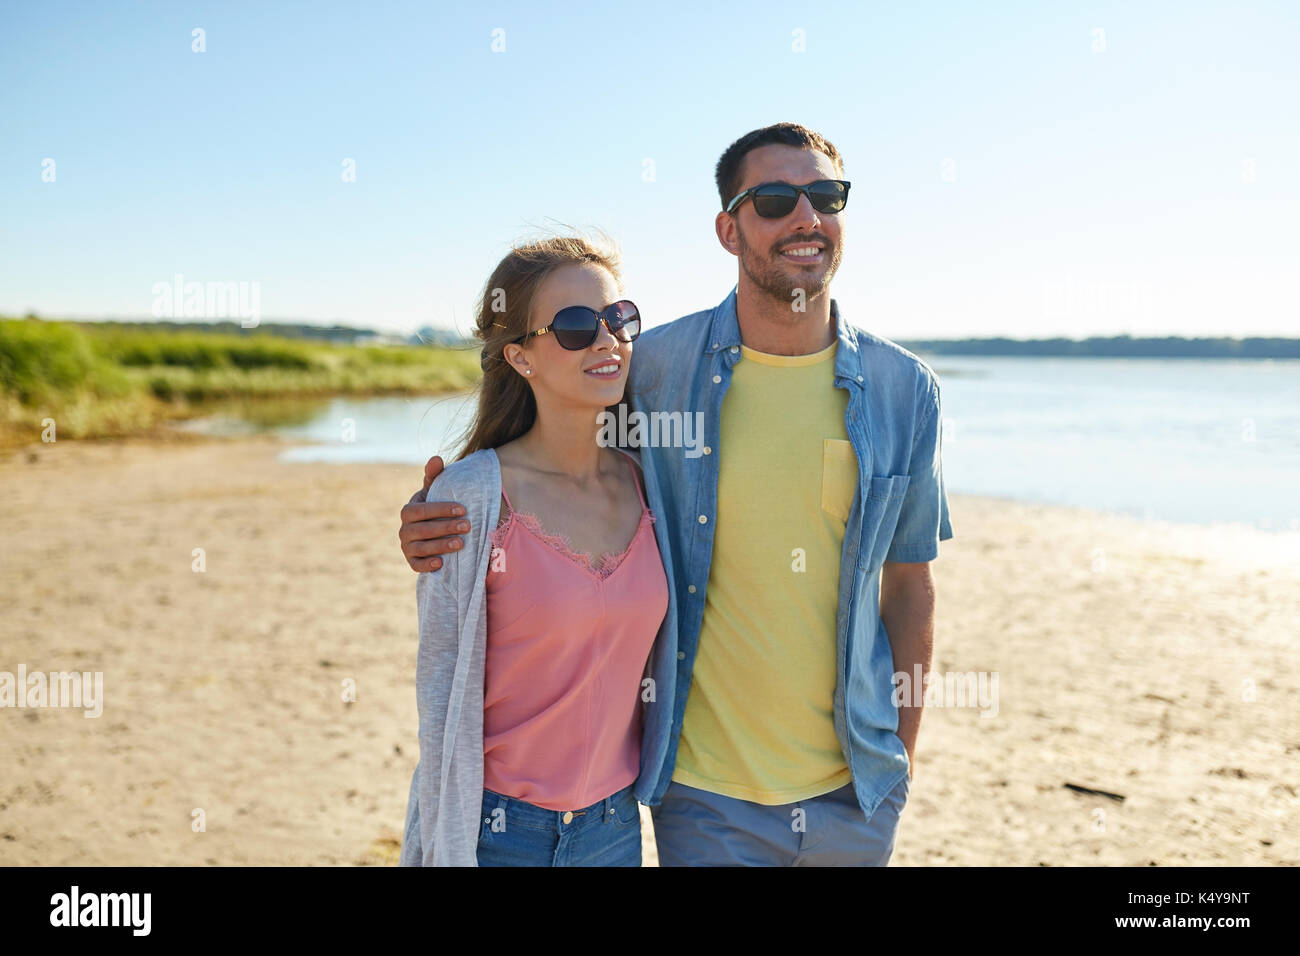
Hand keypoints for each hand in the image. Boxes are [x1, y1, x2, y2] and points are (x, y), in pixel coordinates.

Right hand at [398, 455, 468, 571]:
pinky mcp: (412, 561)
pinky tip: (441, 563)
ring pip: (421, 548)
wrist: (438, 531)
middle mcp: (404, 529)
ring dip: (440, 546)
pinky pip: (416, 565)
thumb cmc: (438, 507)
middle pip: (422, 530)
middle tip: (467, 526)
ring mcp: (407, 546)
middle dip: (445, 527)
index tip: (462, 509)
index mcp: (409, 511)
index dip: (441, 509)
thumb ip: (435, 475)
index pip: (421, 510)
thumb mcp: (437, 491)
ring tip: (460, 543)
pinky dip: (427, 565)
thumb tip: (437, 458)